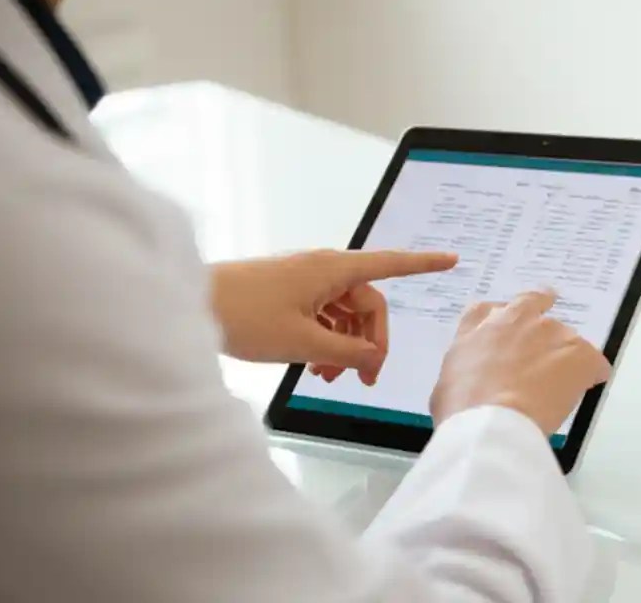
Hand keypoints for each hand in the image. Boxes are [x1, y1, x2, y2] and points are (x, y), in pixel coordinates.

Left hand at [210, 249, 456, 384]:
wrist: (189, 302)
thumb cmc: (243, 314)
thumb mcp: (303, 343)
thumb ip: (346, 353)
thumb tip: (374, 360)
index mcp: (333, 269)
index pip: (391, 264)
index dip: (423, 265)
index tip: (451, 260)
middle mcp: (322, 269)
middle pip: (366, 304)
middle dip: (370, 342)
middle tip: (365, 380)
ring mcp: (303, 280)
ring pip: (342, 314)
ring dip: (344, 346)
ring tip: (330, 380)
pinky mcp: (286, 293)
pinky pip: (320, 315)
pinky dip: (324, 341)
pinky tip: (313, 368)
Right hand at [431, 289, 611, 434]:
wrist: (490, 421)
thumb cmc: (462, 408)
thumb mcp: (449, 378)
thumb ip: (467, 363)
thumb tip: (476, 374)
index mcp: (479, 325)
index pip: (490, 308)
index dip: (502, 319)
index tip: (508, 332)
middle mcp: (516, 318)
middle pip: (535, 303)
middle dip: (541, 318)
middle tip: (543, 345)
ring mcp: (551, 331)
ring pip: (565, 339)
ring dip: (563, 357)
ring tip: (556, 389)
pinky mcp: (579, 352)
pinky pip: (594, 362)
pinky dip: (592, 375)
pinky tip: (581, 391)